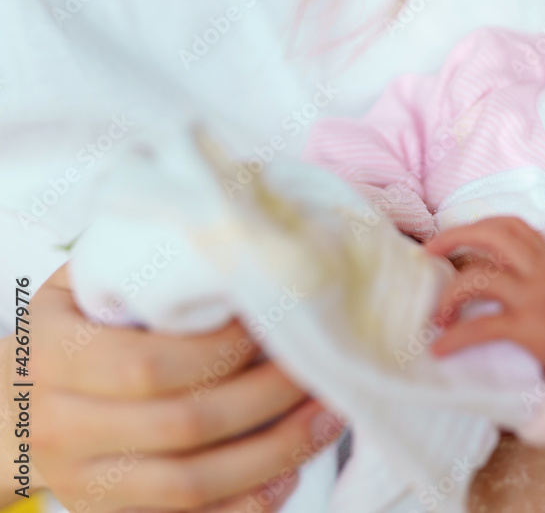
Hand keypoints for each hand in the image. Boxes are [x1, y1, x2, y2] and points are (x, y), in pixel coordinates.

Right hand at [29, 264, 343, 511]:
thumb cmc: (71, 333)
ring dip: (274, 452)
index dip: (224, 349)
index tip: (275, 325)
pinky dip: (249, 503)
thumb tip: (236, 241)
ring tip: (329, 417)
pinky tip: (292, 471)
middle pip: (184, 424)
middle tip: (320, 367)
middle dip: (268, 396)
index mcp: (57, 356)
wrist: (11, 409)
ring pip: (193, 484)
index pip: (150, 363)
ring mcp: (87, 481)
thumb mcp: (85, 288)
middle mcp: (64, 426)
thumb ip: (144, 269)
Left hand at [425, 217, 544, 367]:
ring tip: (439, 317)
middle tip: (431, 252)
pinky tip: (440, 348)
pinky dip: (454, 336)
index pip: (512, 225)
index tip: (451, 237)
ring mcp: (535, 297)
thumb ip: (530, 279)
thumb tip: (476, 275)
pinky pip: (480, 327)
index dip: (477, 225)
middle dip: (456, 237)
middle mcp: (542, 271)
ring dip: (450, 295)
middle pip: (493, 235)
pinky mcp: (528, 327)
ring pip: (479, 278)